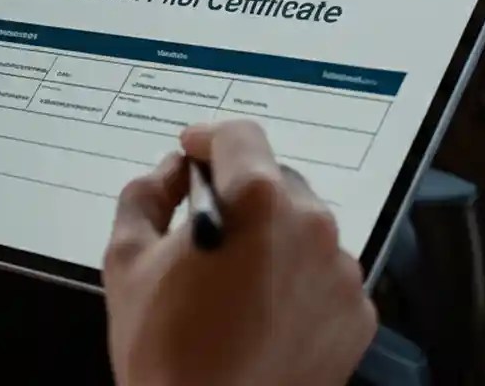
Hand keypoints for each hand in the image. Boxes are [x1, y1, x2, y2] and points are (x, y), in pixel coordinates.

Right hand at [103, 120, 376, 385]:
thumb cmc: (164, 349)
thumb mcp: (125, 260)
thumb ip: (146, 195)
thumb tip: (171, 173)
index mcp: (256, 199)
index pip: (240, 136)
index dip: (208, 138)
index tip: (191, 153)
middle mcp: (311, 223)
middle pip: (275, 178)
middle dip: (239, 192)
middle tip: (205, 227)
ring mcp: (341, 270)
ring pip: (304, 227)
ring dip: (272, 236)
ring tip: (234, 279)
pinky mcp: (358, 313)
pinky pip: (325, 275)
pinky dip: (297, 280)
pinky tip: (263, 310)